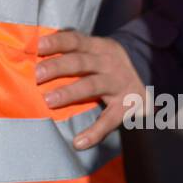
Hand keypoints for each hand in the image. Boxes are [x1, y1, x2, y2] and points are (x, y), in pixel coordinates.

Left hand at [35, 30, 147, 148]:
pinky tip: (78, 143)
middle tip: (37, 74)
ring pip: (92, 86)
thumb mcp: (95, 51)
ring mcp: (118, 84)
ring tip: (49, 100)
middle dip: (58, 66)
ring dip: (70, 92)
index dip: (57, 42)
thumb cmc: (105, 65)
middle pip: (81, 62)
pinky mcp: (127, 106)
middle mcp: (109, 63)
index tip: (38, 46)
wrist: (150, 78)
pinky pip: (109, 120)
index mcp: (98, 47)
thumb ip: (72, 51)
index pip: (75, 40)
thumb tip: (33, 52)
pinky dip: (94, 132)